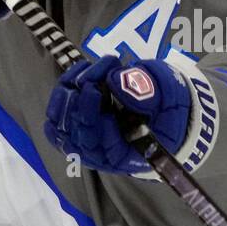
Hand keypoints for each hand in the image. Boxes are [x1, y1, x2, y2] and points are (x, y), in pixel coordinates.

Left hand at [44, 56, 191, 174]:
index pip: (98, 145)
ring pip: (61, 125)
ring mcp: (86, 142)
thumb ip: (147, 94)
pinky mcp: (77, 128)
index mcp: (125, 156)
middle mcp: (101, 155)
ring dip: (66, 94)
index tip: (94, 89)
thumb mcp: (169, 102)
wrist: (166, 111)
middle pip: (75, 136)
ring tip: (85, 69)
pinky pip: (57, 117)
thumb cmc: (169, 110)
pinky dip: (61, 94)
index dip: (91, 118)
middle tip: (90, 76)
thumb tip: (115, 81)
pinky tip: (76, 73)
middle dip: (78, 102)